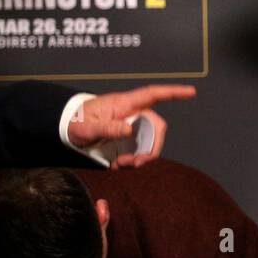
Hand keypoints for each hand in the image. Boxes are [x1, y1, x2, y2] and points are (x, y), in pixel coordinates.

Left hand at [67, 84, 196, 168]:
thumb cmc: (75, 122)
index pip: (152, 94)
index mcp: (124, 104)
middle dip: (152, 147)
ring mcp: (131, 125)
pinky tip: (118, 164)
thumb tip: (130, 130)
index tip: (191, 92)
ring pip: (150, 141)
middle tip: (136, 163)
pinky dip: (133, 160)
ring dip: (142, 156)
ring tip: (122, 165)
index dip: (173, 92)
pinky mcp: (127, 137)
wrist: (66, 128)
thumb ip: (107, 128)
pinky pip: (139, 149)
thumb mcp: (86, 127)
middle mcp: (132, 113)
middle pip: (156, 127)